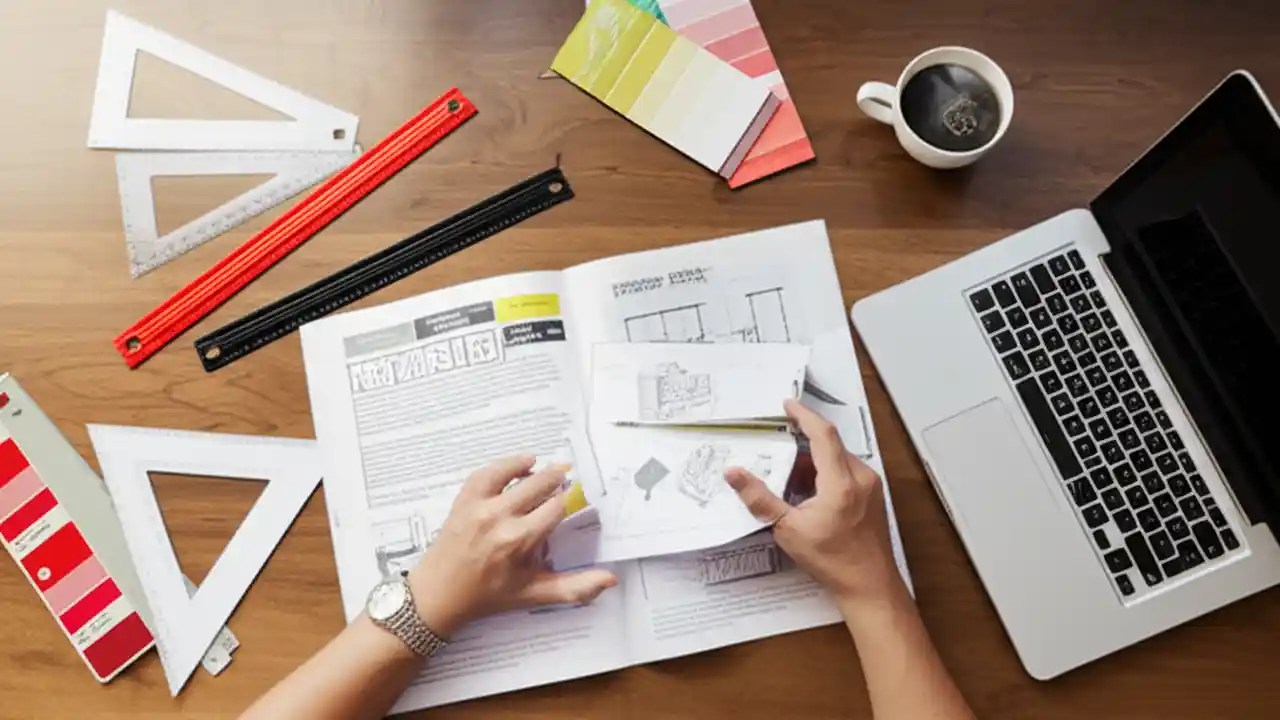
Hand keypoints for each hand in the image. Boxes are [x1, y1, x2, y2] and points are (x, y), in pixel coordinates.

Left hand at [407, 456, 616, 636]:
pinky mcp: (463, 500)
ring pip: (514, 474)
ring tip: (550, 470)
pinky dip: (505, 465)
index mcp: (519, 541)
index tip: (577, 500)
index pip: (556, 508)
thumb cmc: (489, 596)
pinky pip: (487, 473)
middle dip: (556, 480)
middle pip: (539, 485)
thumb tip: (610, 580)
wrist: (439, 594)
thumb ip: (574, 588)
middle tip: (567, 479)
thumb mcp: (533, 594)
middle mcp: (500, 518)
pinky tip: (522, 464)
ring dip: (535, 469)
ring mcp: (479, 506)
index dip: (569, 501)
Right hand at [725, 399, 900, 605]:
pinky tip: (809, 496)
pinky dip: (826, 475)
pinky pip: (847, 472)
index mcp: (841, 482)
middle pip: (829, 446)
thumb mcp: (787, 530)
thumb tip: (734, 473)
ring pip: (838, 459)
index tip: (787, 404)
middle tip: (777, 452)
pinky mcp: (873, 495)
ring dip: (813, 463)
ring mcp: (871, 486)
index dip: (804, 415)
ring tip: (790, 482)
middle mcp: (861, 477)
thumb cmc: (832, 560)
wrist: (869, 585)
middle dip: (802, 445)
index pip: (823, 434)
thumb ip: (759, 498)